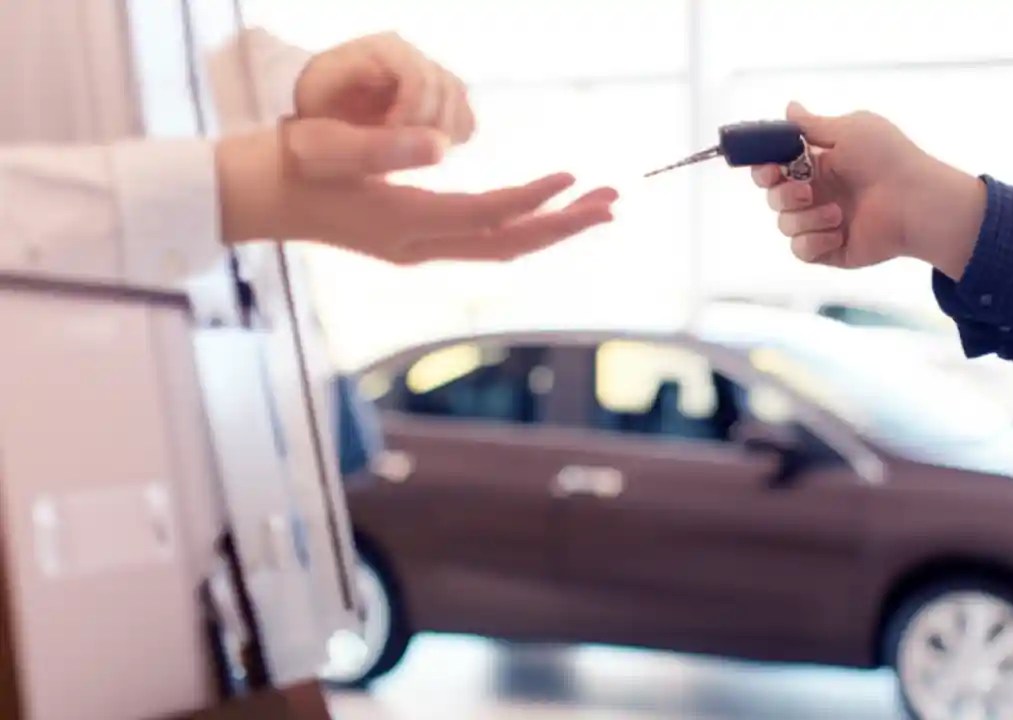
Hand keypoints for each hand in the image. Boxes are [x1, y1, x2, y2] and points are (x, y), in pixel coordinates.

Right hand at [216, 33, 616, 262]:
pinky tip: (541, 212)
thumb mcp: (330, 145)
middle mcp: (418, 245)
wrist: (255, 195)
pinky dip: (520, 226)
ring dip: (550, 228)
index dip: (533, 200)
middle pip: (508, 243)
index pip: (486, 216)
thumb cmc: (290, 161)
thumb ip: (384, 148)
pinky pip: (482, 240)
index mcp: (402, 222)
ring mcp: (417, 248)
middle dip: (564, 226)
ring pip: (500, 246)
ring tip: (594, 206)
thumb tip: (442, 150)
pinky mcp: (413, 241)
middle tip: (614, 203)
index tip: (573, 178)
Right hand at [752, 102, 986, 279]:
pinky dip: (814, 241)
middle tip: (807, 191)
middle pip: (774, 197)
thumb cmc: (886, 159)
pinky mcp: (829, 249)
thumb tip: (789, 107)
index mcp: (819, 164)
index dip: (764, 169)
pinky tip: (838, 232)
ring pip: (785, 224)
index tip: (769, 168)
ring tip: (838, 213)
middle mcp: (817, 194)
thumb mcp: (850, 129)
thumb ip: (812, 125)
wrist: (915, 200)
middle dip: (783, 194)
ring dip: (806, 218)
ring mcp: (822, 223)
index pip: (775, 167)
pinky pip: (801, 250)